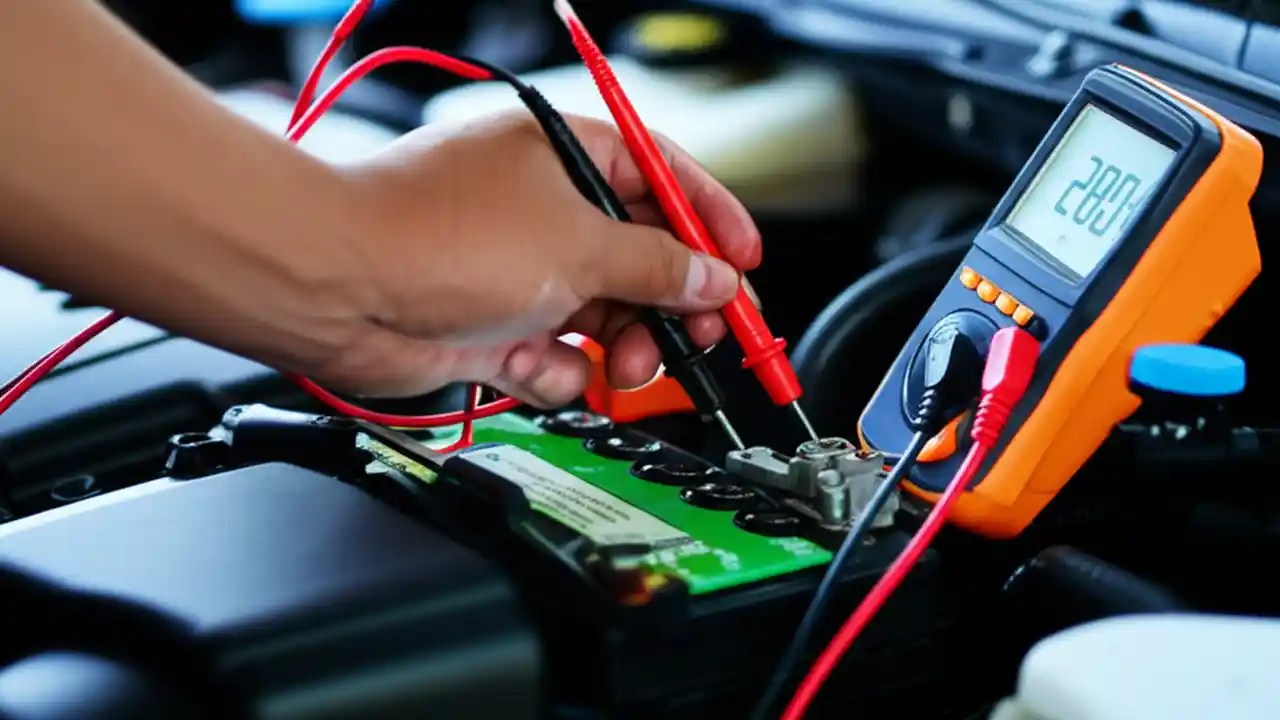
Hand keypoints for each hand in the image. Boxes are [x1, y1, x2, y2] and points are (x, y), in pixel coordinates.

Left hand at [315, 109, 761, 406]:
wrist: (337, 289)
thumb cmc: (436, 236)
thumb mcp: (577, 244)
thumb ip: (658, 265)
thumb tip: (713, 277)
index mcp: (566, 153)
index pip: (664, 177)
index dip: (713, 221)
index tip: (748, 264)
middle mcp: (544, 205)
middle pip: (642, 257)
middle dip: (671, 303)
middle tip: (702, 335)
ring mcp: (519, 266)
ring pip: (604, 315)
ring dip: (618, 347)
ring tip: (620, 364)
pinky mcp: (495, 322)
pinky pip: (556, 352)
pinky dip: (554, 368)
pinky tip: (530, 363)